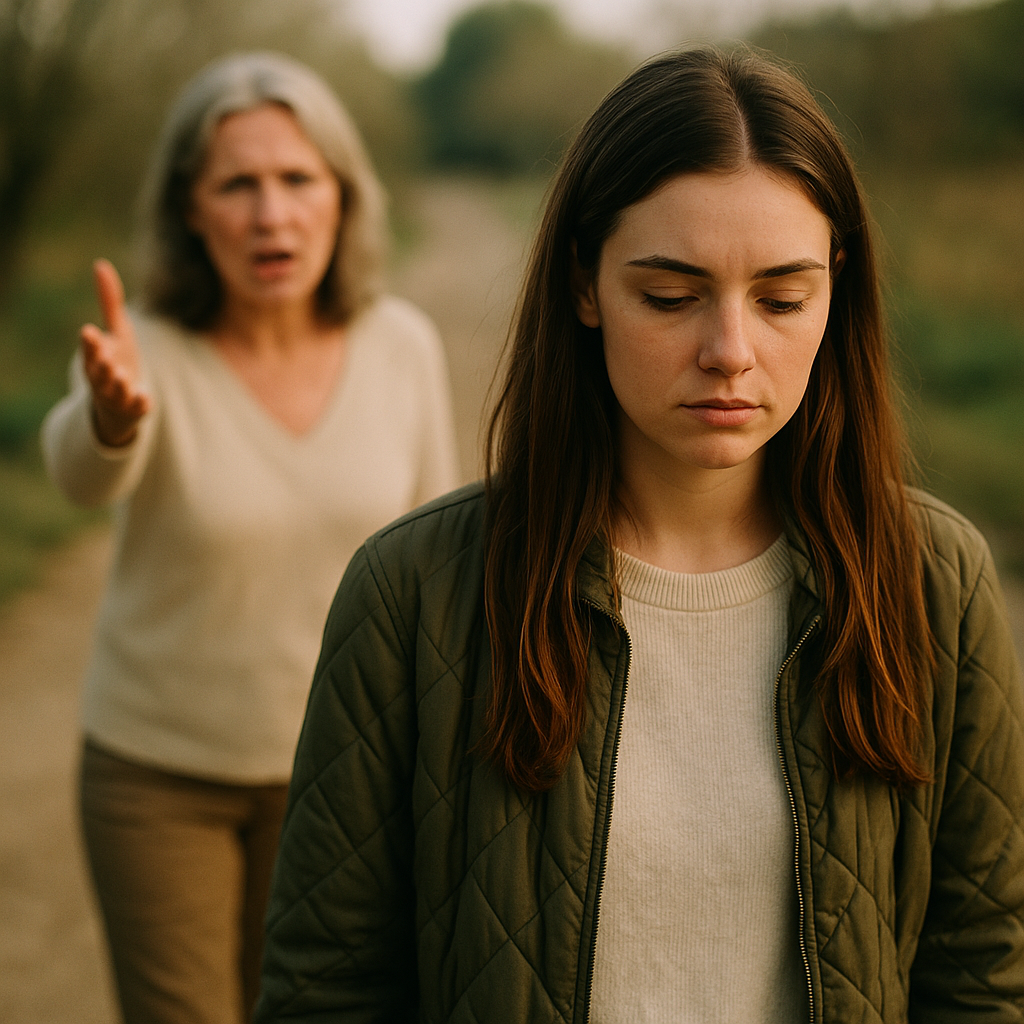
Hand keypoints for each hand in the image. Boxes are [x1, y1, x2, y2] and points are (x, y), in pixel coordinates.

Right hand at [80, 258, 150, 445]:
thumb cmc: (117, 359)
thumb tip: (100, 264)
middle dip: (102, 365)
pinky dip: (139, 403)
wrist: (119, 403)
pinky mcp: (134, 409)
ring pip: (116, 391)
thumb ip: (109, 301)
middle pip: (98, 372)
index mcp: (97, 356)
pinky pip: (136, 408)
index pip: (90, 349)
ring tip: (123, 377)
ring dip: (119, 384)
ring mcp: (117, 395)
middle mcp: (103, 377)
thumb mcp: (117, 330)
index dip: (90, 342)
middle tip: (107, 358)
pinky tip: (145, 397)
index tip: (88, 331)